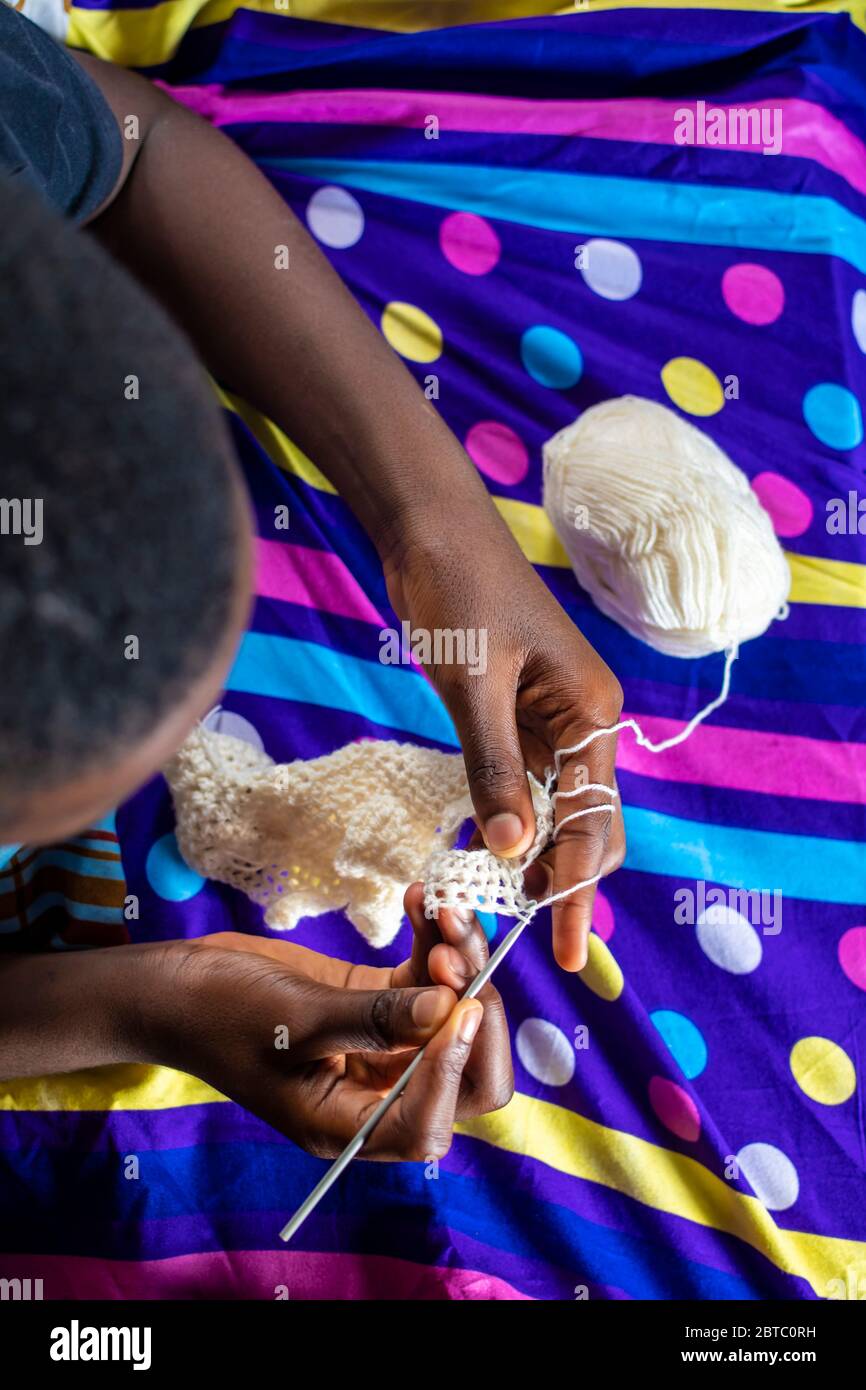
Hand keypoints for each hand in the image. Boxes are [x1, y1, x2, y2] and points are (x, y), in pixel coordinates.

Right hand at [153, 884, 511, 1159]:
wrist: (177, 985)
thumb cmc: (218, 1013)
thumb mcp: (294, 1017)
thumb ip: (374, 1017)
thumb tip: (450, 1009)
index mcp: (345, 1124)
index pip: (427, 1124)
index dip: (452, 1070)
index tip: (455, 1004)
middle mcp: (371, 1093)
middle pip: (461, 1077)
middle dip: (473, 1012)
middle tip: (457, 953)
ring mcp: (379, 1049)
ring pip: (451, 1019)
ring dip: (460, 964)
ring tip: (443, 911)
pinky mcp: (377, 1007)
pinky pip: (427, 981)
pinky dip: (434, 943)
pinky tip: (419, 900)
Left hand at [386, 502, 624, 971]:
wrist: (431, 530)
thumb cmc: (457, 592)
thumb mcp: (472, 686)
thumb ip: (492, 768)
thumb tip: (511, 851)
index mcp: (589, 712)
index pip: (596, 820)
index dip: (582, 889)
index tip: (569, 952)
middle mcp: (579, 721)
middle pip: (587, 822)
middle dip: (566, 882)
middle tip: (532, 939)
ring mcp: (547, 719)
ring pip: (552, 807)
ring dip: (533, 856)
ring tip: (502, 908)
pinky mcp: (514, 714)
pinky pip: (520, 781)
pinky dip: (506, 819)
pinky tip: (484, 852)